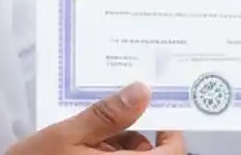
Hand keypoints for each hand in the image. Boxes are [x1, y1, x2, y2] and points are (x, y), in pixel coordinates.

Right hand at [7, 83, 185, 153]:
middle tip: (108, 124)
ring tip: (86, 141)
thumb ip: (106, 115)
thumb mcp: (67, 134)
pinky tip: (80, 154)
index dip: (170, 135)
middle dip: (136, 141)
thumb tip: (141, 92)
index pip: (174, 154)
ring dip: (118, 153)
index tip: (156, 115)